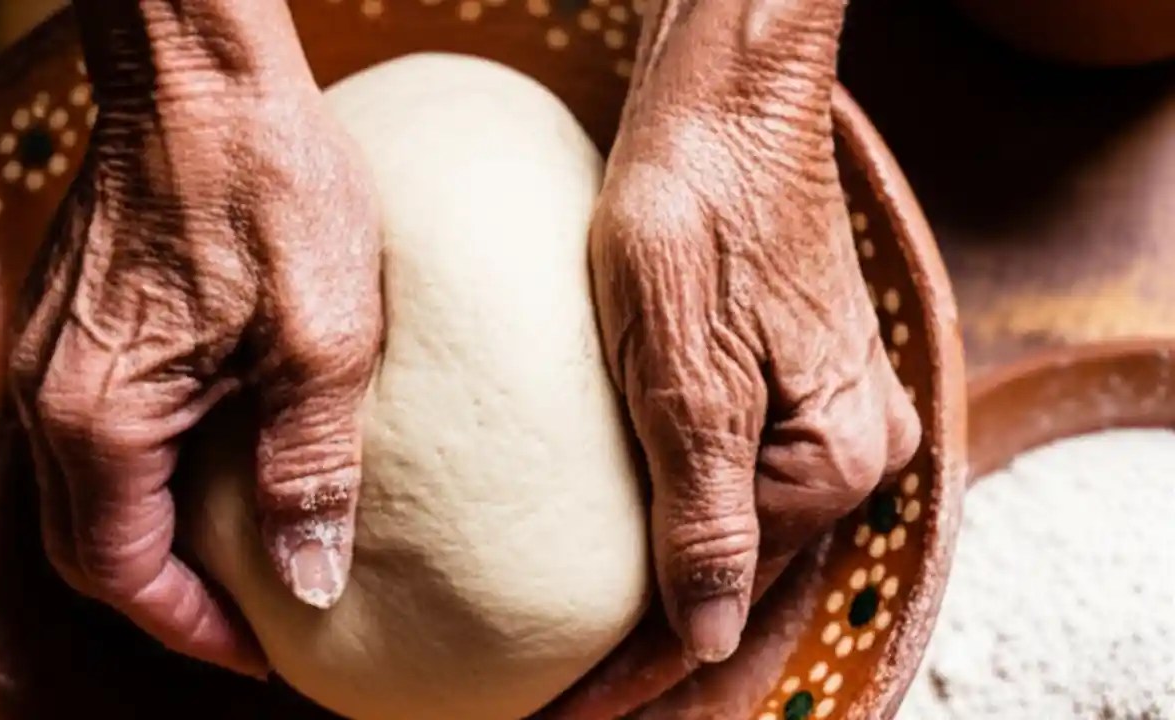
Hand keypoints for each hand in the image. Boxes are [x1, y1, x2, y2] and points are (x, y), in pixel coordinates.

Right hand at [8, 0, 380, 674]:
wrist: (205, 76)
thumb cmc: (268, 186)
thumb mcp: (324, 337)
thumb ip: (311, 466)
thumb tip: (308, 579)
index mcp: (104, 415)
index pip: (122, 573)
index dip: (191, 627)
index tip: (261, 650)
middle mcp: (55, 396)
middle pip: (91, 548)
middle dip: (168, 599)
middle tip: (252, 620)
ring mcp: (56, 357)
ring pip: (88, 496)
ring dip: (156, 544)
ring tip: (239, 562)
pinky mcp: (78, 324)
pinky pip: (96, 437)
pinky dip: (148, 482)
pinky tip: (214, 475)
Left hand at [590, 0, 918, 664]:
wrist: (724, 105)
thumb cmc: (694, 213)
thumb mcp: (682, 373)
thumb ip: (705, 515)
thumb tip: (713, 637)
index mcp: (832, 458)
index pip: (726, 601)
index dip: (643, 673)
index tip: (568, 714)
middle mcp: (852, 446)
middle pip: (746, 578)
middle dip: (663, 647)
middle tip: (576, 699)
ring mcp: (831, 412)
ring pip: (745, 534)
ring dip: (676, 593)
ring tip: (601, 655)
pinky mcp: (799, 380)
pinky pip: (745, 481)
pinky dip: (693, 527)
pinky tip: (646, 556)